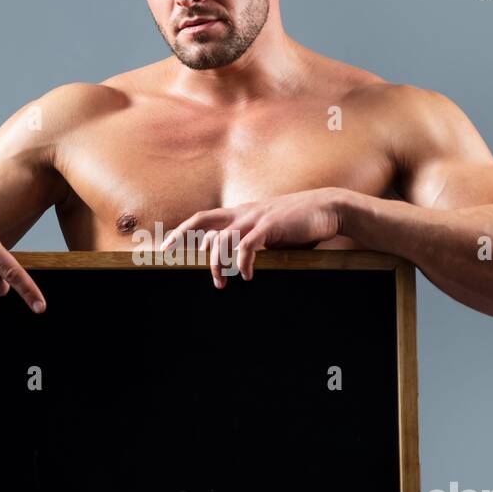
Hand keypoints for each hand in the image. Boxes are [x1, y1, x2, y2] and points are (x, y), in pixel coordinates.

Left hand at [161, 188, 345, 288]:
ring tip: (221, 283)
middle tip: (166, 255)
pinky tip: (248, 276)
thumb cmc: (298, 224)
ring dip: (217, 263)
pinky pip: (248, 245)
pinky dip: (244, 263)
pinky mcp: (271, 225)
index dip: (182, 231)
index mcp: (240, 213)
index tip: (165, 248)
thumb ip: (251, 243)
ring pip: (223, 238)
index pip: (203, 219)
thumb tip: (235, 264)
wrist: (327, 208)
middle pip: (203, 221)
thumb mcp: (269, 233)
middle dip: (181, 236)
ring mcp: (256, 217)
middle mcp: (243, 212)